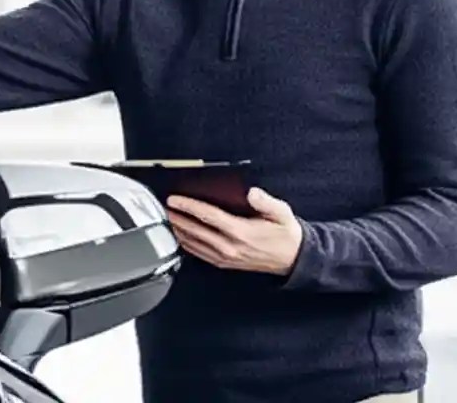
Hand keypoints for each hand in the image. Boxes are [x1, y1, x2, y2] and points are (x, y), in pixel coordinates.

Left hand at [165, 187, 303, 275]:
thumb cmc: (285, 235)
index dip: (189, 207)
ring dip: (178, 231)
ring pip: (194, 244)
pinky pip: (200, 253)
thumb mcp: (282, 214)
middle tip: (163, 206)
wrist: (293, 260)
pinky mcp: (224, 263)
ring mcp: (226, 257)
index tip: (175, 199)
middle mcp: (230, 247)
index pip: (208, 217)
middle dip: (177, 217)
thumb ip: (266, 202)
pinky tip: (179, 236)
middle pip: (196, 230)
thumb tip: (252, 193)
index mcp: (241, 232)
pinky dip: (186, 244)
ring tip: (166, 219)